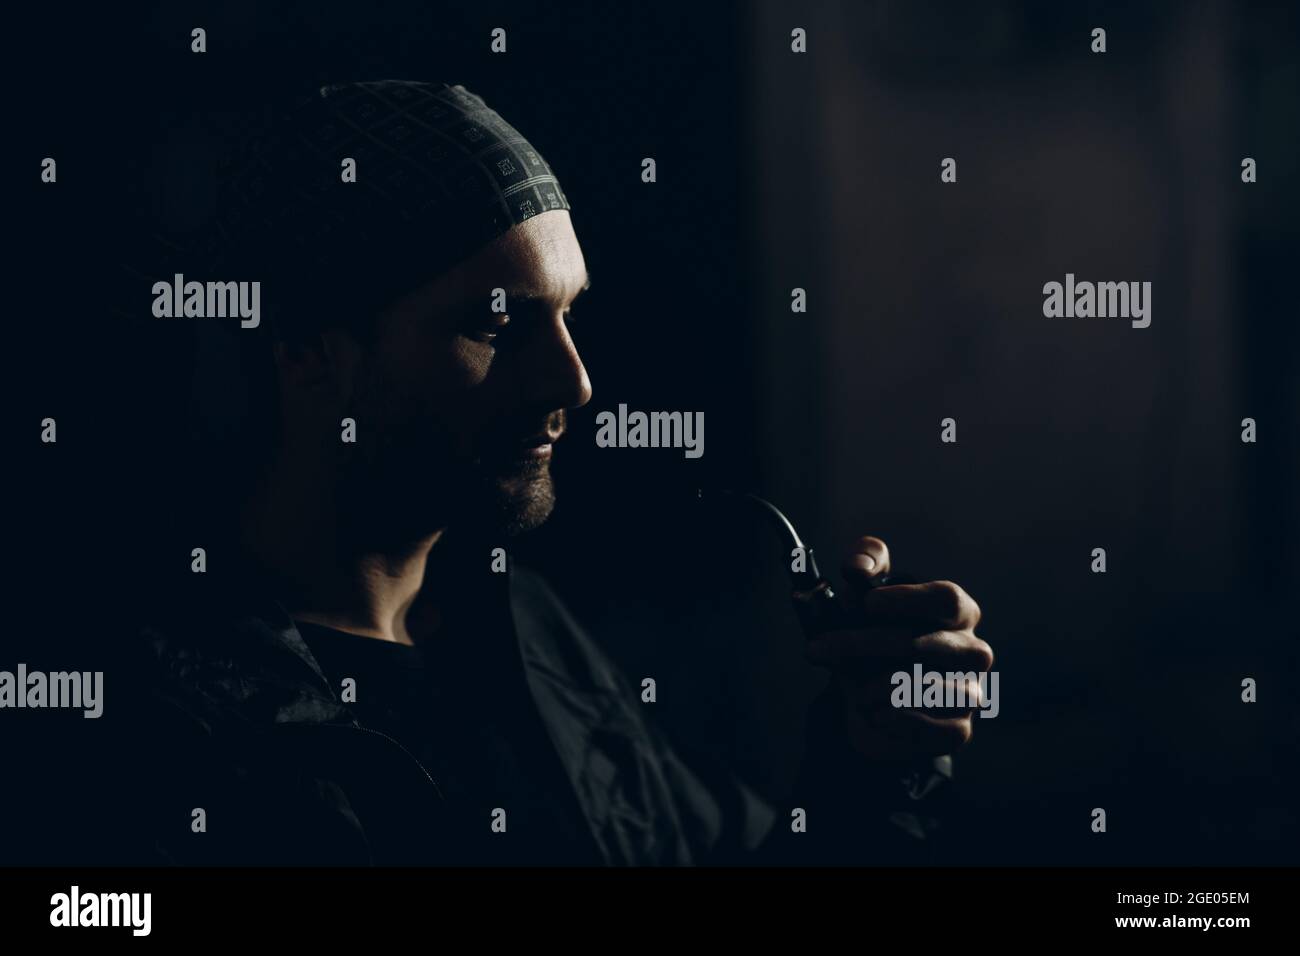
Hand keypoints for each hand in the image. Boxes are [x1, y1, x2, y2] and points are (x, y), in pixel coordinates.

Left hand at [804, 536, 991, 760]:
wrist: (868, 696)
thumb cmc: (875, 635)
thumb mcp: (865, 592)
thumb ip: (864, 562)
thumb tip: (857, 566)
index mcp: (956, 612)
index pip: (946, 599)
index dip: (907, 599)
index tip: (867, 603)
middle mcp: (972, 650)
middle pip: (923, 644)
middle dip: (863, 645)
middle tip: (819, 648)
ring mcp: (970, 691)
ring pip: (930, 688)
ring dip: (879, 688)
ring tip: (855, 689)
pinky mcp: (958, 729)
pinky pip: (938, 728)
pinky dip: (899, 720)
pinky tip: (875, 713)